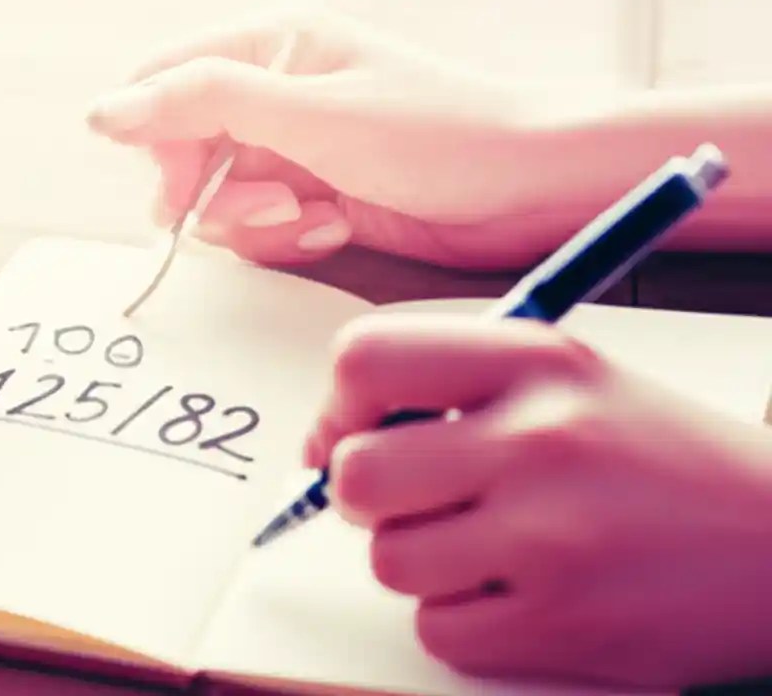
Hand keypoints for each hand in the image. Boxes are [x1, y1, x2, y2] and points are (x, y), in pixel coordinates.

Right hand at [85, 13, 603, 268]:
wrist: (532, 188)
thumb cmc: (439, 133)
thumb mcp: (311, 113)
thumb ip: (202, 104)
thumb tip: (103, 109)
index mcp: (271, 46)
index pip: (163, 84)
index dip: (158, 139)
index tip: (182, 184)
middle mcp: (275, 94)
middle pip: (183, 150)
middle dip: (212, 192)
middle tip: (268, 205)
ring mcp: (296, 150)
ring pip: (219, 199)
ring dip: (256, 222)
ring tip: (316, 216)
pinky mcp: (317, 197)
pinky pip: (263, 229)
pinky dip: (289, 238)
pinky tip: (335, 229)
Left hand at [305, 314, 771, 687]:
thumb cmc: (661, 459)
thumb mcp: (571, 380)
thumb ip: (454, 389)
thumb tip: (330, 442)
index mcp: (535, 361)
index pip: (366, 362)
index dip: (336, 408)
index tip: (345, 436)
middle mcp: (538, 440)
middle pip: (356, 474)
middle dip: (365, 497)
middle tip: (412, 501)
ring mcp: (550, 537)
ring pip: (390, 560)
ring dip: (421, 563)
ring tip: (488, 548)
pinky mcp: (561, 625)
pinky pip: (438, 629)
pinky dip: (463, 620)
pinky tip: (521, 594)